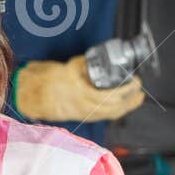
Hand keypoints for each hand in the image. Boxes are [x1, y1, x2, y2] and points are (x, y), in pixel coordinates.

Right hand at [14, 55, 145, 122]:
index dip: (126, 90)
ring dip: (126, 106)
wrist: (34, 96)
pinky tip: (122, 106)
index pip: (111, 95)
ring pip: (111, 114)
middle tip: (140, 90)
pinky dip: (116, 111)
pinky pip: (104, 116)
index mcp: (81, 93)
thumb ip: (83, 64)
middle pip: (115, 108)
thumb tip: (99, 58)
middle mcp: (84, 106)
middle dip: (131, 100)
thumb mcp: (68, 67)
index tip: (135, 81)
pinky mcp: (83, 115)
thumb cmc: (48, 80)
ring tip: (137, 98)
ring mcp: (84, 112)